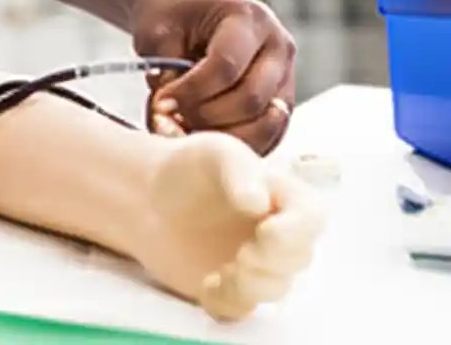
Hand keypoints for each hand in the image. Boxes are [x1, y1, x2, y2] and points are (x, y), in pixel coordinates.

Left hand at [131, 0, 295, 154]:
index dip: (190, 92)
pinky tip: (200, 136)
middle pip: (251, 100)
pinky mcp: (282, 102)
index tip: (160, 103)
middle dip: (204, 117)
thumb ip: (166, 70)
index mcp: (249, 18)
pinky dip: (234, 144)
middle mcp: (278, 46)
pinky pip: (268, 137)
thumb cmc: (169, 19)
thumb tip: (171, 115)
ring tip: (184, 128)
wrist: (184, 13)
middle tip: (170, 119)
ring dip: (220, 136)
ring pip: (265, 125)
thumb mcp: (156, 33)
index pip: (225, 65)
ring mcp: (285, 76)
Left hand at [132, 132, 324, 320]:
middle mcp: (280, 234)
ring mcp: (258, 264)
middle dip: (270, 263)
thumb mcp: (216, 153)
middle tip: (241, 256)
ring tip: (220, 272)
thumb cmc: (191, 168)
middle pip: (298, 260)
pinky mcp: (233, 288)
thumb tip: (259, 202)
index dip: (296, 233)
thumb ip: (240, 170)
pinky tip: (207, 284)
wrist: (150, 197)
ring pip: (274, 289)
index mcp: (285, 197)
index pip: (312, 219)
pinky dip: (225, 303)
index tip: (266, 232)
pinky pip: (240, 308)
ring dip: (248, 286)